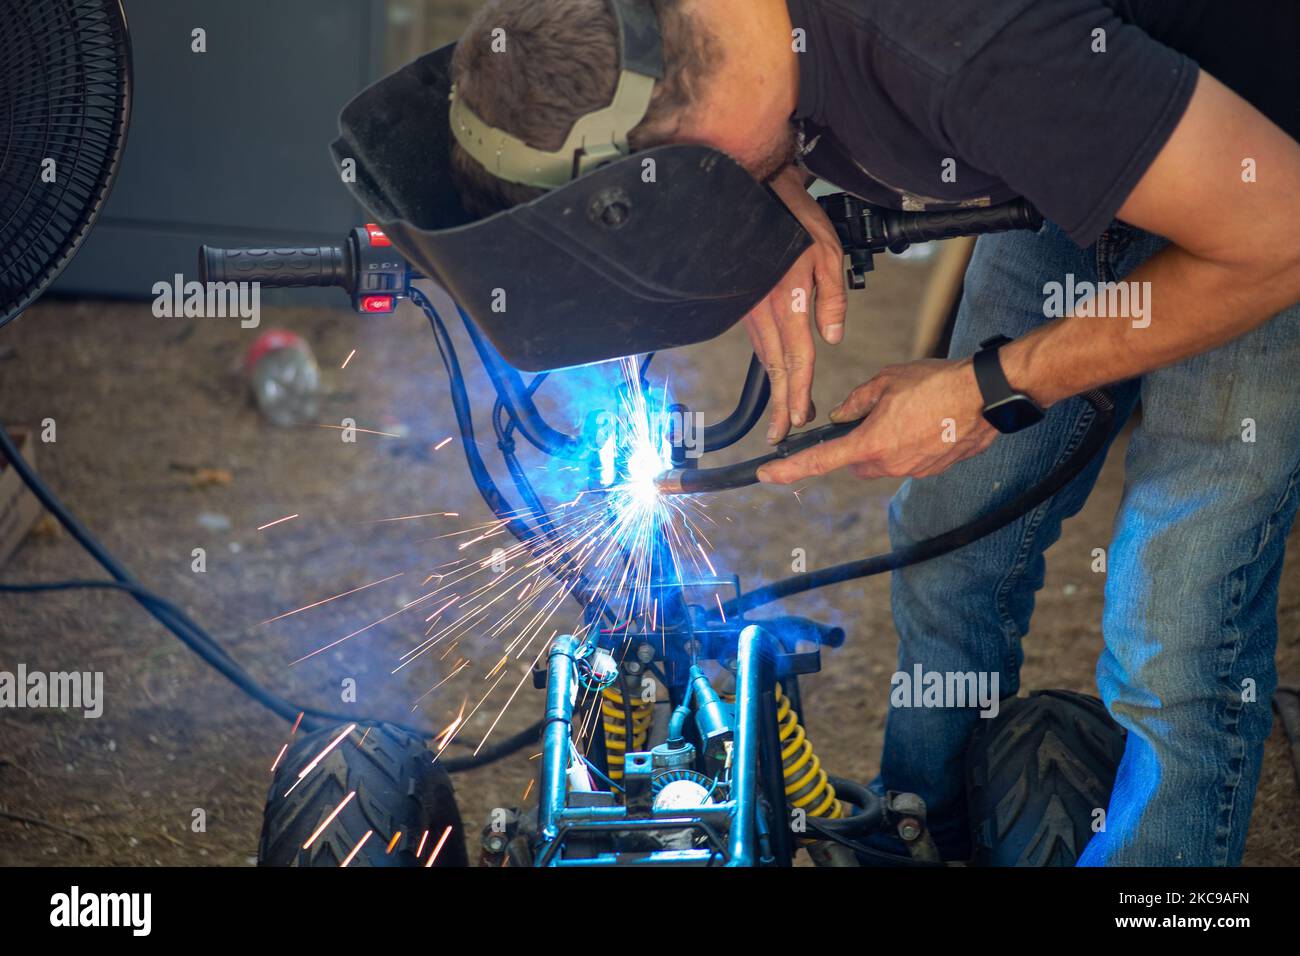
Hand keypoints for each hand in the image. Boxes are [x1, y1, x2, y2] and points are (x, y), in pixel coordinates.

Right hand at [742, 165, 847, 443]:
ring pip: (765, 356)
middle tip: (781, 434)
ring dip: (776, 385)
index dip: (799, 392)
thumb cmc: (795, 218)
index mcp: (787, 302)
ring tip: (783, 410)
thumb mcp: (827, 252)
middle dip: (781, 403)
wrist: (755, 193)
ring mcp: (751, 308)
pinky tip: (776, 373)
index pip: (797, 358)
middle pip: (776, 367)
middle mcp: (764, 311)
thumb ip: (832, 298)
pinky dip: (769, 362)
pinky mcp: (745, 303)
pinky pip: (759, 339)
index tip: (799, 419)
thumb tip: (834, 337)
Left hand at [756, 359, 997, 483]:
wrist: (985, 396)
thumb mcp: (887, 381)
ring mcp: (911, 471)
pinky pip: (908, 461)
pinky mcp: (932, 470)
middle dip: (855, 445)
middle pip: (855, 463)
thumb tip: (841, 415)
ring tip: (908, 412)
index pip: (820, 461)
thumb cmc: (938, 384)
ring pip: (882, 462)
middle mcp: (888, 464)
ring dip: (885, 443)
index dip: (789, 469)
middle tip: (873, 416)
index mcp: (870, 443)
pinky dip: (909, 445)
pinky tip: (925, 422)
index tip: (767, 475)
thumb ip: (857, 401)